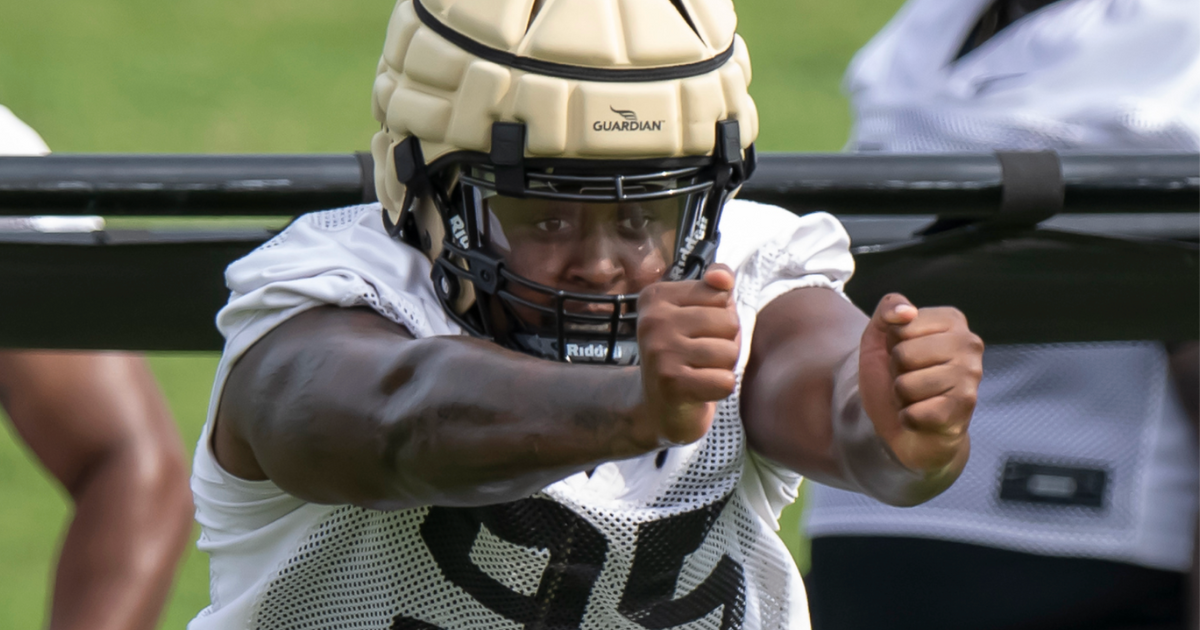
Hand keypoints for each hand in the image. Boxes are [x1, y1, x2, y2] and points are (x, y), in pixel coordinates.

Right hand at [634, 264, 740, 445]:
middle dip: (725, 343)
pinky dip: (720, 389)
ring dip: (723, 367)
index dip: (720, 317)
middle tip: (700, 357)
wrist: (655, 408)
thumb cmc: (683, 355)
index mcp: (656, 296)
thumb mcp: (696, 313)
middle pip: (729, 322)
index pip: (721, 294)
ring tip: (699, 372)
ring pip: (730, 351)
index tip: (696, 332)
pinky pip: (726, 381)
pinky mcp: (671, 384)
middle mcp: (653, 320)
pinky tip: (700, 390)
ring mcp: (660, 351)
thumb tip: (723, 277)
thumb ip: (715, 287)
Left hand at [858, 293, 982, 472]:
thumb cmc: (897, 377)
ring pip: (906, 384)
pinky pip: (913, 412)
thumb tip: (906, 311)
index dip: (892, 345)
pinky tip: (922, 416)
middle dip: (897, 371)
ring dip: (902, 396)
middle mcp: (969, 344)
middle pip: (903, 354)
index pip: (901, 325)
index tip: (906, 355)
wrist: (909, 427)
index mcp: (952, 320)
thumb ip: (887, 309)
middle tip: (911, 378)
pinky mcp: (964, 408)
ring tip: (917, 397)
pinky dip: (908, 418)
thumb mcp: (879, 337)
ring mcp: (971, 376)